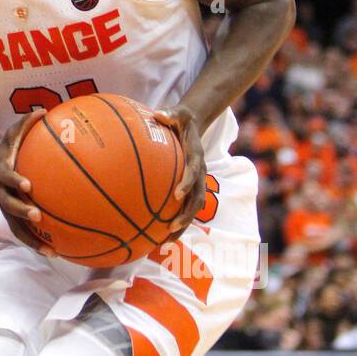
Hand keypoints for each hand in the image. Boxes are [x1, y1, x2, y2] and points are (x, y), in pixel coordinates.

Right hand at [0, 109, 55, 256]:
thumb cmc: (5, 151)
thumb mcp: (11, 135)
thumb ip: (26, 123)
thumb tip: (45, 109)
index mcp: (1, 173)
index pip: (7, 178)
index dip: (15, 181)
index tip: (28, 185)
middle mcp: (1, 194)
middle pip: (8, 206)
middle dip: (21, 212)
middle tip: (38, 216)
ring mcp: (6, 209)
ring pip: (16, 228)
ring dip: (32, 240)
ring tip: (51, 251)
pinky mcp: (13, 219)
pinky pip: (25, 234)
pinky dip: (38, 244)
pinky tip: (58, 252)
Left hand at [152, 104, 204, 238]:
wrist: (192, 125)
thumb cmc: (181, 119)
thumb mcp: (178, 113)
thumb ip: (170, 114)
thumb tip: (158, 114)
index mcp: (197, 157)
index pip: (195, 173)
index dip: (187, 183)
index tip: (176, 194)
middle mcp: (200, 174)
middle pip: (197, 199)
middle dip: (187, 215)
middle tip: (172, 227)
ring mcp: (196, 183)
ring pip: (192, 209)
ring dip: (182, 226)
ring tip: (165, 242)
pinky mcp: (189, 188)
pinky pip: (183, 208)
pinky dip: (174, 222)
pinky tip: (157, 235)